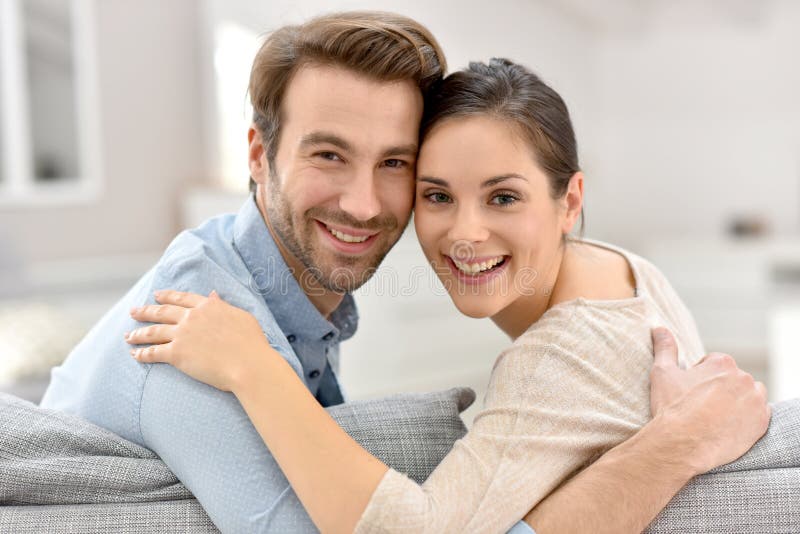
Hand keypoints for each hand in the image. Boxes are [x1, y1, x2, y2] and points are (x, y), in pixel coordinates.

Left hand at [124, 290, 273, 391]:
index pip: (182, 298)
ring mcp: (182, 334)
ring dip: (138, 334)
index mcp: (207, 306)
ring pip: (153, 331)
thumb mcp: (241, 316)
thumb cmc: (251, 342)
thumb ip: (223, 305)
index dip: (167, 296)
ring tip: (128, 336)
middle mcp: (191, 317)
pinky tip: (135, 354)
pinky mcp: (176, 354)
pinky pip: (154, 352)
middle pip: (162, 312)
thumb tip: (213, 294)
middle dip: (145, 311)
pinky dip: (142, 353)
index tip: (157, 295)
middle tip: (133, 311)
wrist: (247, 363)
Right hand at [649, 327, 770, 474]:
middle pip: (733, 379)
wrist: (683, 444)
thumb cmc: (672, 407)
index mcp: (722, 363)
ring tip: (717, 416)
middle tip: (702, 407)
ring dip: (738, 401)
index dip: (700, 378)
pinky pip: (759, 415)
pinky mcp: (761, 422)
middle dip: (720, 389)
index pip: (715, 364)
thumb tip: (659, 328)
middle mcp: (743, 378)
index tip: (692, 392)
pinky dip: (747, 419)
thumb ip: (665, 347)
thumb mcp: (663, 373)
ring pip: (750, 395)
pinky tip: (728, 426)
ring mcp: (755, 401)